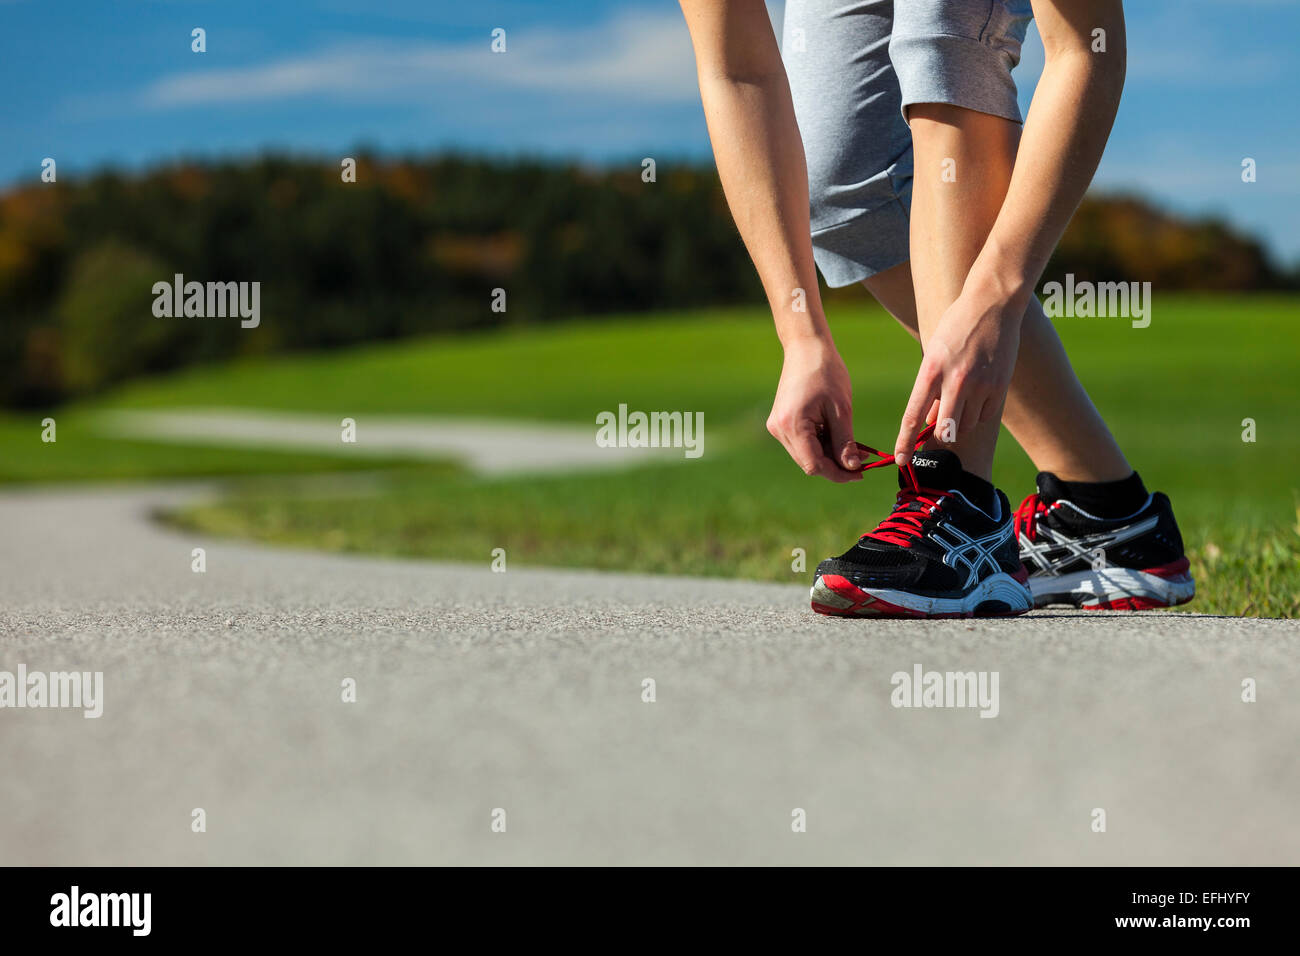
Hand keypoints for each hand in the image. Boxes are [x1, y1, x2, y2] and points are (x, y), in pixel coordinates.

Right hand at [767, 336, 861, 481]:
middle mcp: (779, 430)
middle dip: (836, 465)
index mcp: (792, 425)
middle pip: (809, 463)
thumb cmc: (826, 372)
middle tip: (862, 460)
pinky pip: (802, 443)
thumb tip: (852, 467)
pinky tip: (837, 436)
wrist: (806, 347)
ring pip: (806, 455)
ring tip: (853, 446)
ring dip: (829, 455)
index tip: (860, 473)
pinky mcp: (781, 422)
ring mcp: (777, 427)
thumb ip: (845, 441)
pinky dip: (820, 444)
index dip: (838, 474)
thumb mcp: (841, 409)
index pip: (814, 465)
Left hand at [894, 285, 1022, 463]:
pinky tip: (978, 391)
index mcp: (931, 370)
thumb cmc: (956, 326)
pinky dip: (978, 412)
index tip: (900, 459)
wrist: (993, 303)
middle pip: (944, 429)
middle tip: (937, 431)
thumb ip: (930, 388)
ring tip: (961, 396)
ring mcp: (980, 384)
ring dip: (960, 421)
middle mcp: (955, 380)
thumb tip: (929, 422)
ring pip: (966, 424)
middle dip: (939, 435)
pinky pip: (985, 415)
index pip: (913, 416)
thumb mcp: (934, 353)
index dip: (905, 442)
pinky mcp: (1000, 385)